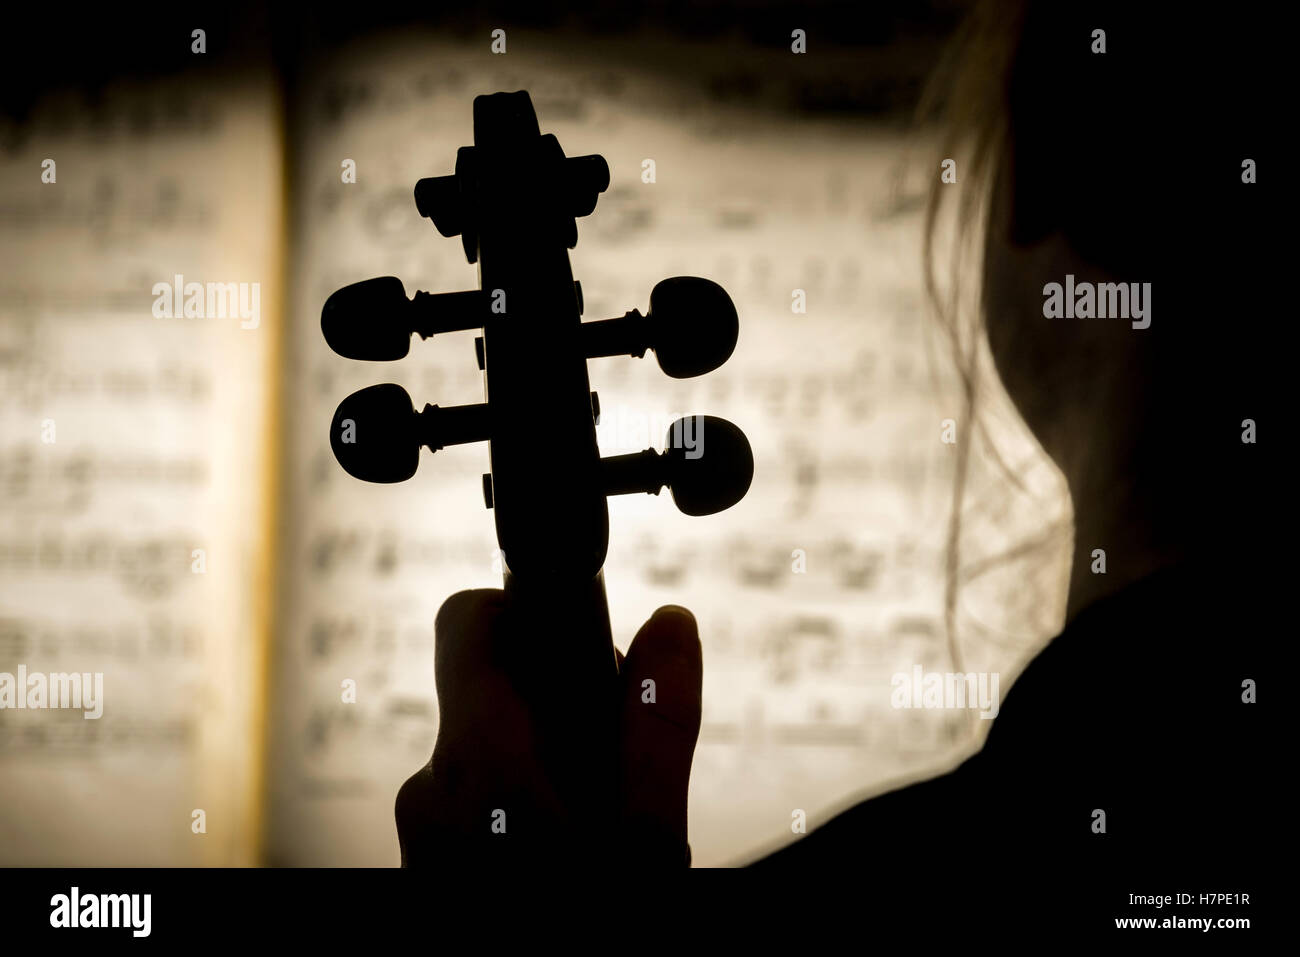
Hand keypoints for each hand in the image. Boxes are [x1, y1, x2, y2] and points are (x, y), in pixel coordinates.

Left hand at [395, 589, 702, 868]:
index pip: (469, 621)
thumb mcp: (645, 844)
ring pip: (492, 750)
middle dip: (561, 710)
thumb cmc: (579, 940)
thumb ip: (657, 729)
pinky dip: (519, 810)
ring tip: (596, 832)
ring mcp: (421, 832)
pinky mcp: (426, 860)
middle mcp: (429, 789)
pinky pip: (474, 800)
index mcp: (476, 767)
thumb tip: (670, 624)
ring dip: (545, 769)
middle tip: (613, 770)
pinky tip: (564, 854)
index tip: (582, 647)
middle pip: (497, 690)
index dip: (528, 613)